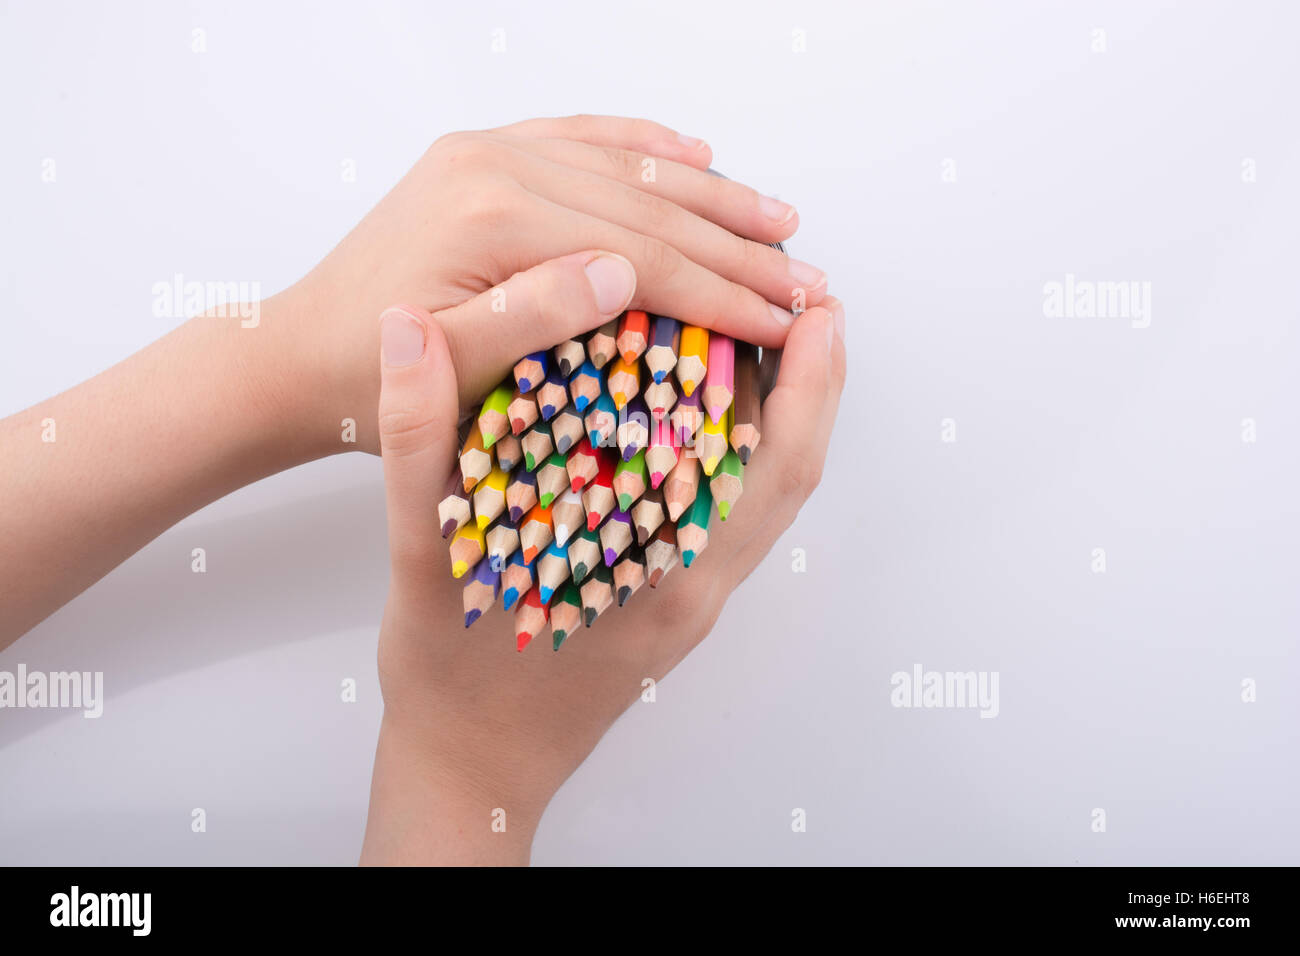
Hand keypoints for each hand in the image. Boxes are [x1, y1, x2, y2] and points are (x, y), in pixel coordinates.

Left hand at [267, 114, 828, 452]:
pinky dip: (646, 146)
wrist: (296, 354)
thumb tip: (630, 275)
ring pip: (628, 165)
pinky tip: (695, 154)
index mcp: (491, 217)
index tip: (784, 321)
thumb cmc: (366, 381)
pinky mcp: (485, 156)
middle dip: (736, 247)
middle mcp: (494, 164)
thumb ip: (537, 315)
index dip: (722, 293)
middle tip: (805, 277)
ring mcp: (489, 151)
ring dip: (711, 193)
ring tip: (778, 220)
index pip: (640, 255)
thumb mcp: (451, 368)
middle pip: (647, 204)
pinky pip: (582, 137)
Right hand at [358, 274, 845, 864]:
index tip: (815, 308)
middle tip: (799, 303)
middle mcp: (692, 583)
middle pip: (786, 474)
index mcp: (660, 570)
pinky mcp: (672, 603)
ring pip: (761, 496)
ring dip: (775, 420)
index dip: (805, 383)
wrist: (469, 762)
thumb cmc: (450, 676)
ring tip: (759, 343)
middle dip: (807, 384)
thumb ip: (417, 437)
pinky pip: (729, 516)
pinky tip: (699, 418)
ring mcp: (688, 597)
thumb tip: (407, 329)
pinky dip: (736, 456)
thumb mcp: (421, 552)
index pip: (767, 465)